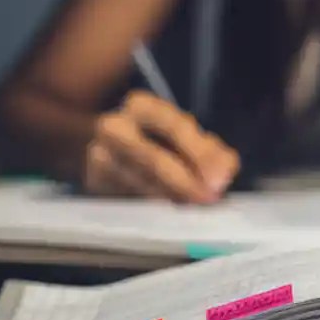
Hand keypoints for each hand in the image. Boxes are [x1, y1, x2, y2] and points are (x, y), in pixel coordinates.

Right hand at [83, 90, 239, 202]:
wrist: (97, 145)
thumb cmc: (153, 137)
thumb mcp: (181, 132)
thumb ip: (208, 148)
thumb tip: (224, 172)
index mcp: (142, 106)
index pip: (175, 127)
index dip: (200, 154)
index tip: (221, 180)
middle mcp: (115, 128)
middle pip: (154, 160)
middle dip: (186, 183)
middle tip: (210, 200)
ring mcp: (99, 158)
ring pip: (144, 185)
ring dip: (174, 199)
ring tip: (198, 208)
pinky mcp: (94, 185)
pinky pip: (131, 200)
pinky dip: (157, 208)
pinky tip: (174, 213)